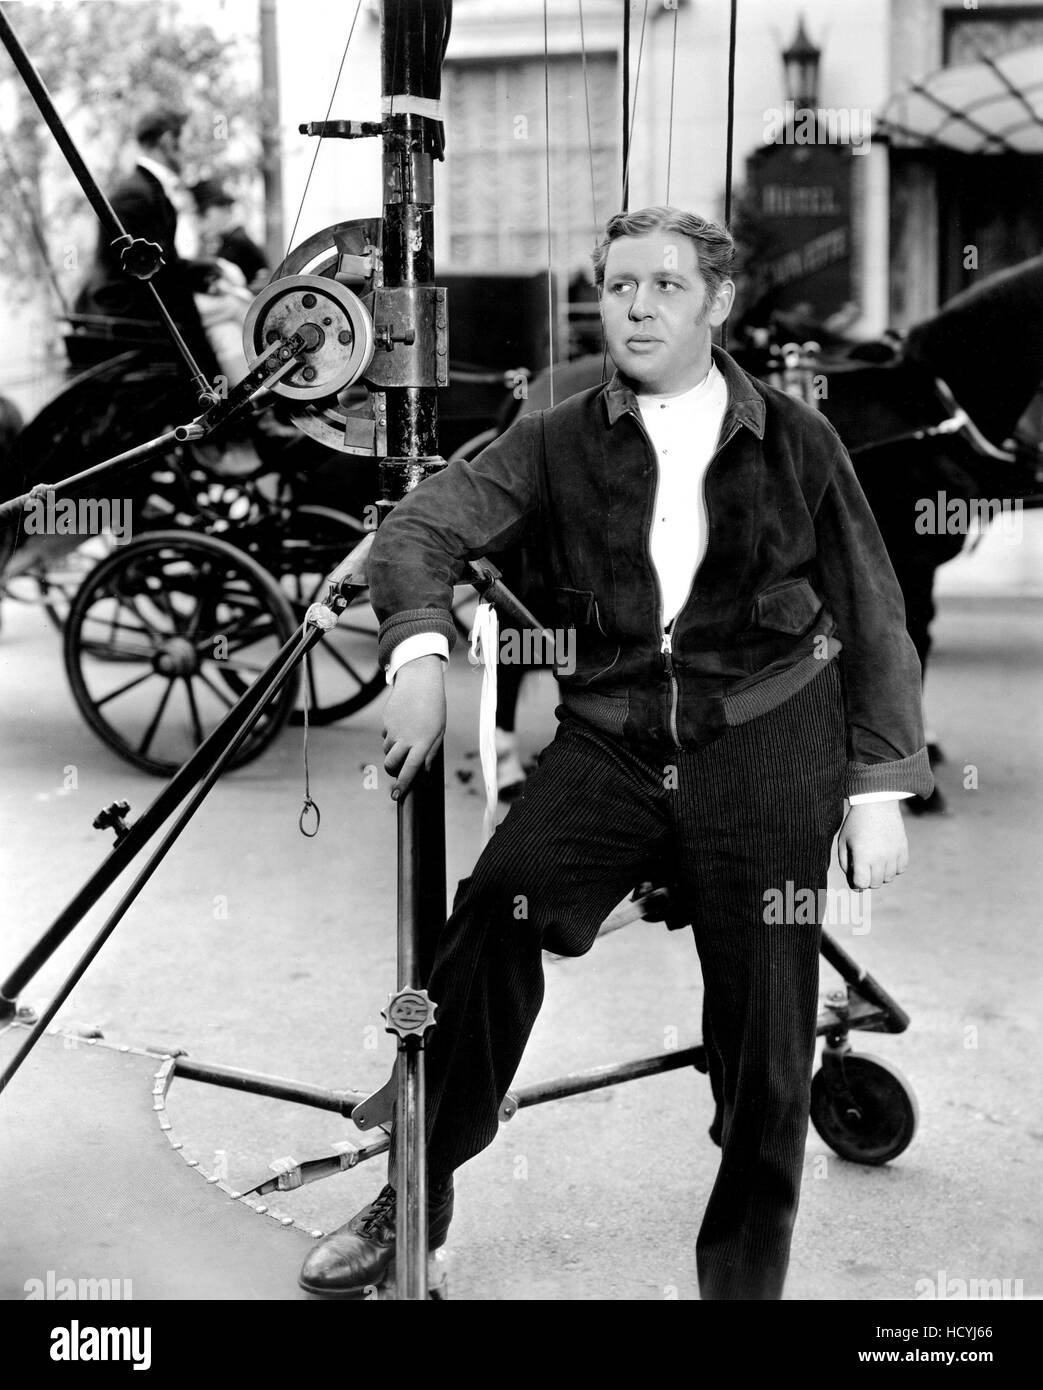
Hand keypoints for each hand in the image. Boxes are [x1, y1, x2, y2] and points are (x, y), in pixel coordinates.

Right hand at [381, 655, 446, 799]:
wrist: (419, 682)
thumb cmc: (434, 708)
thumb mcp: (438, 732)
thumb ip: (430, 753)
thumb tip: (423, 772)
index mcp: (423, 742)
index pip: (411, 769)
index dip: (403, 785)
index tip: (396, 796)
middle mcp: (406, 738)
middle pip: (391, 764)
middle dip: (392, 771)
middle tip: (397, 771)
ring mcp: (394, 730)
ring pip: (387, 751)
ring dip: (393, 752)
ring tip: (406, 739)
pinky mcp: (386, 721)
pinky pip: (386, 736)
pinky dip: (392, 736)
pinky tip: (403, 723)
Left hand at [837, 801, 908, 889]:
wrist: (876, 803)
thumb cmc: (855, 823)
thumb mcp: (843, 842)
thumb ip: (845, 864)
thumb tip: (854, 883)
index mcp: (862, 856)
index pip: (861, 884)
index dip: (856, 884)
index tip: (855, 877)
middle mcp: (880, 858)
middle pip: (876, 884)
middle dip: (868, 880)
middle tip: (864, 869)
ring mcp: (894, 854)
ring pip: (889, 878)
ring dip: (880, 875)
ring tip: (874, 861)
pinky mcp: (903, 848)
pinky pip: (901, 869)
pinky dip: (893, 868)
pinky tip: (886, 859)